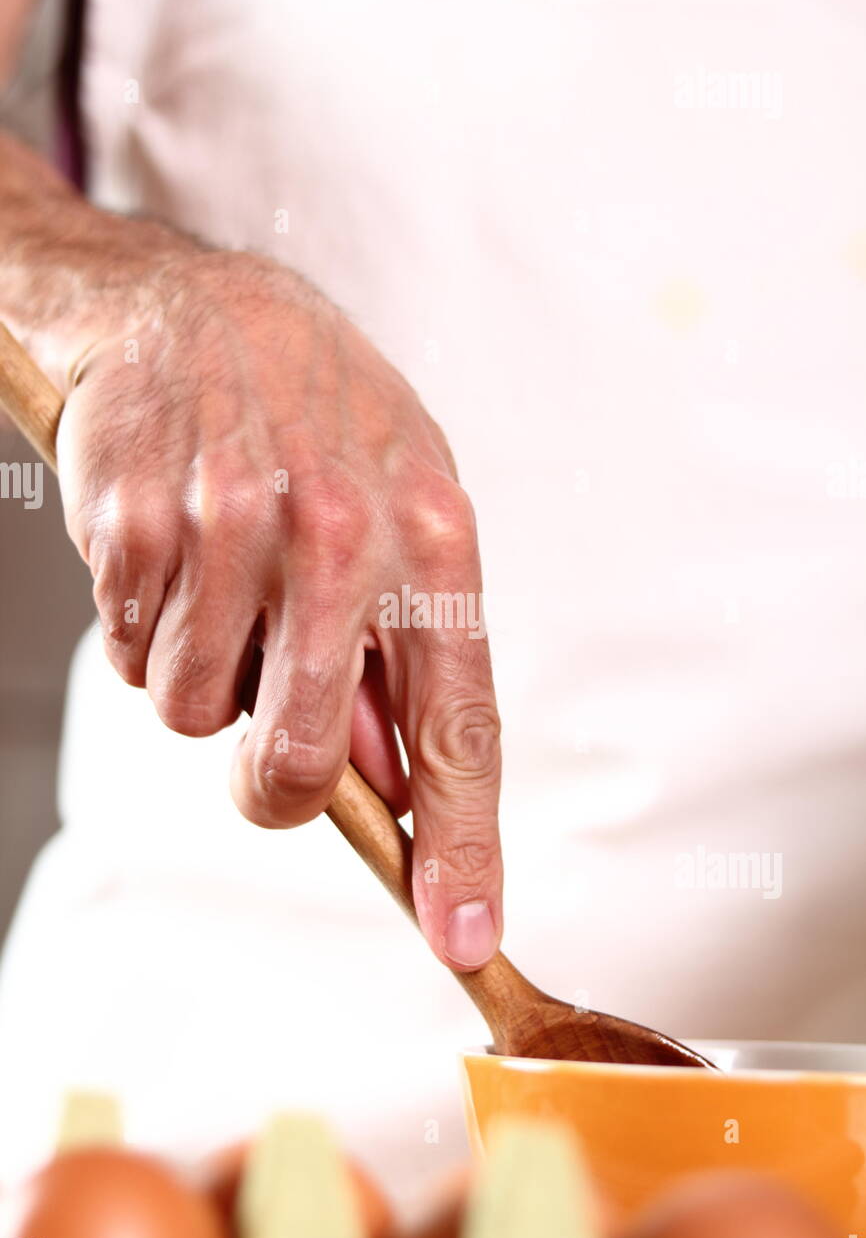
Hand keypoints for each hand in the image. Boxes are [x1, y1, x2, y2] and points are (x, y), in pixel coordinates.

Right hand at [56, 243, 502, 968]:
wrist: (186, 300)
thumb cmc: (311, 411)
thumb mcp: (403, 499)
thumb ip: (408, 645)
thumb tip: (393, 783)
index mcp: (431, 536)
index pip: (458, 725)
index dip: (461, 845)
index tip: (463, 936)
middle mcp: (339, 537)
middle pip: (298, 758)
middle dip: (272, 779)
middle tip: (258, 734)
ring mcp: (230, 532)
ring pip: (193, 714)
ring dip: (200, 678)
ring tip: (220, 581)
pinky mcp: (134, 530)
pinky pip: (130, 658)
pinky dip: (144, 630)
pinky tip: (172, 553)